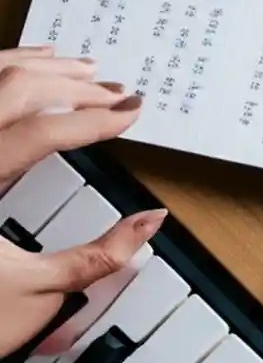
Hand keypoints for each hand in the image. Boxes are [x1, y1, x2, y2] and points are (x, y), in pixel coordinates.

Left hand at [0, 46, 161, 356]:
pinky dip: (2, 75)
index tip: (131, 117)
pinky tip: (24, 71)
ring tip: (82, 71)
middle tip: (115, 95)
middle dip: (72, 86)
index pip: (39, 132)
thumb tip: (148, 223)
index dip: (93, 120)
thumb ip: (99, 257)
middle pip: (11, 89)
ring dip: (36, 69)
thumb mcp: (37, 293)